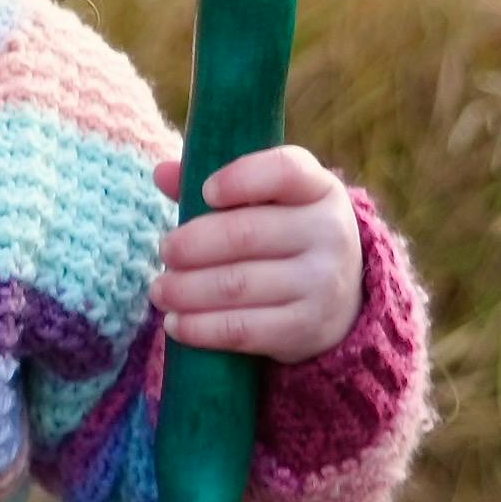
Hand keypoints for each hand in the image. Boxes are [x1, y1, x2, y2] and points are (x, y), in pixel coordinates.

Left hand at [152, 142, 364, 361]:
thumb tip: (163, 174)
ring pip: (236, 285)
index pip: (285, 171)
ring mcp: (321, 283)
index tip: (206, 191)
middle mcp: (329, 232)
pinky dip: (201, 328)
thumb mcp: (270, 202)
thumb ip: (221, 185)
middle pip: (245, 234)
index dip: (241, 178)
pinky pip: (243, 329)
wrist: (340, 298)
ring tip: (160, 290)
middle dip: (192, 244)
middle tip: (164, 252)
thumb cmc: (287, 236)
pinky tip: (176, 324)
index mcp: (318, 189)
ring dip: (186, 290)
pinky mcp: (306, 328)